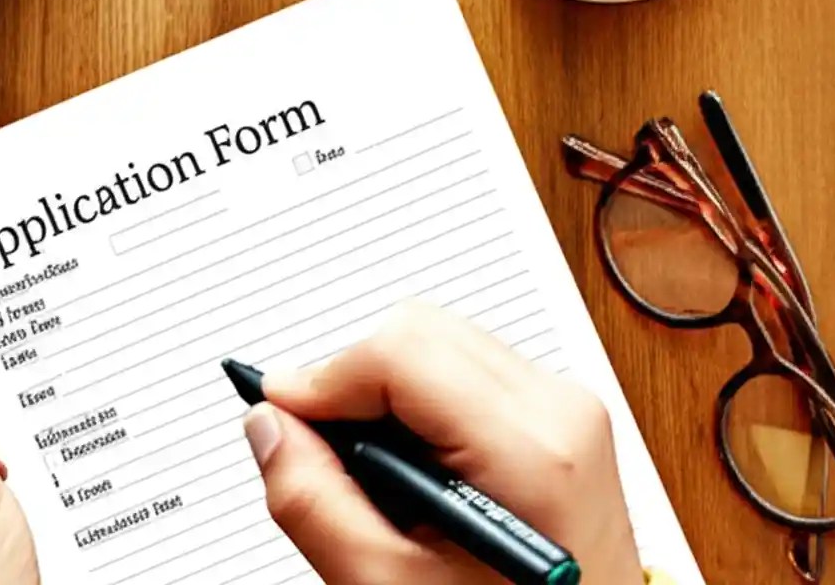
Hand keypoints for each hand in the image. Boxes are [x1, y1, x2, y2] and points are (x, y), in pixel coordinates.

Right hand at [242, 300, 643, 584]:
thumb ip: (314, 503)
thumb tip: (269, 428)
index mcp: (529, 448)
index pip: (399, 350)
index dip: (324, 378)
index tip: (283, 417)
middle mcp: (557, 408)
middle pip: (417, 332)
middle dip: (353, 382)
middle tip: (325, 453)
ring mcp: (565, 406)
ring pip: (437, 341)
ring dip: (385, 392)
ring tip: (378, 473)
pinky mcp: (560, 412)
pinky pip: (466, 366)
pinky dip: (419, 402)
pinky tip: (416, 467)